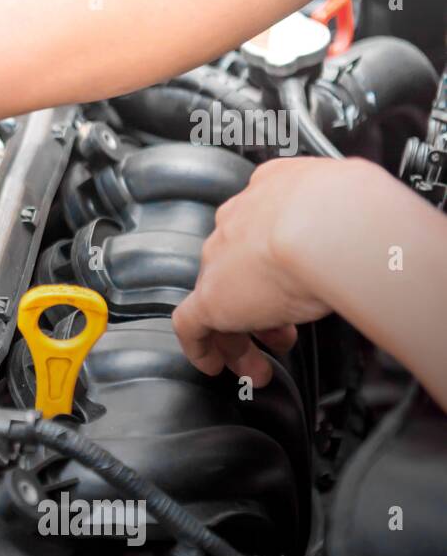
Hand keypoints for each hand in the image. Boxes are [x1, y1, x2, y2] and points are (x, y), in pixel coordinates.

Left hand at [173, 157, 354, 385]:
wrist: (328, 227)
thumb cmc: (350, 217)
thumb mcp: (349, 212)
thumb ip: (343, 227)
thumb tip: (364, 246)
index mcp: (273, 190)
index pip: (260, 231)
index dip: (274, 267)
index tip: (290, 291)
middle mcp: (240, 220)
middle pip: (235, 267)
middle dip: (258, 305)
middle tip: (280, 334)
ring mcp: (221, 257)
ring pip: (217, 297)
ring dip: (239, 336)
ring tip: (258, 363)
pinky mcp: (210, 295)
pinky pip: (190, 324)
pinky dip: (202, 347)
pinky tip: (214, 365)